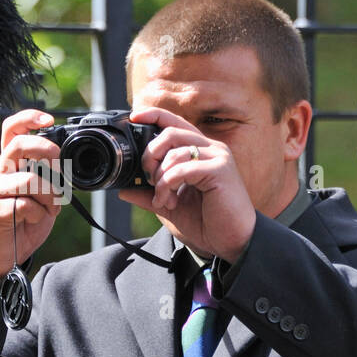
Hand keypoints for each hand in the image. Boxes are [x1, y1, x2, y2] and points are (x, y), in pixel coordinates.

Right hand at [0, 109, 63, 283]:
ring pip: (30, 180)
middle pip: (20, 144)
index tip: (49, 119)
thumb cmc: (20, 220)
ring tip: (50, 208)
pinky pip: (27, 205)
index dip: (29, 118)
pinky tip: (36, 219)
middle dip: (48, 153)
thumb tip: (65, 165)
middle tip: (58, 172)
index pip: (12, 129)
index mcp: (11, 162)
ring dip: (50, 196)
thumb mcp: (38, 194)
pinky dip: (40, 214)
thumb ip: (46, 176)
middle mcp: (0, 171)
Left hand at [119, 106, 256, 260]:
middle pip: (169, 133)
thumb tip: (124, 190)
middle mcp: (210, 148)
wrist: (231, 241)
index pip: (175, 123)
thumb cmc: (207, 222)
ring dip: (159, 179)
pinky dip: (168, 185)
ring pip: (173, 153)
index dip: (154, 115)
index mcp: (200, 151)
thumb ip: (149, 195)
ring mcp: (217, 157)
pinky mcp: (220, 170)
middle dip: (150, 156)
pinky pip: (182, 169)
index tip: (135, 117)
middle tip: (149, 180)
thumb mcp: (170, 206)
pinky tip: (169, 201)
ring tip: (163, 200)